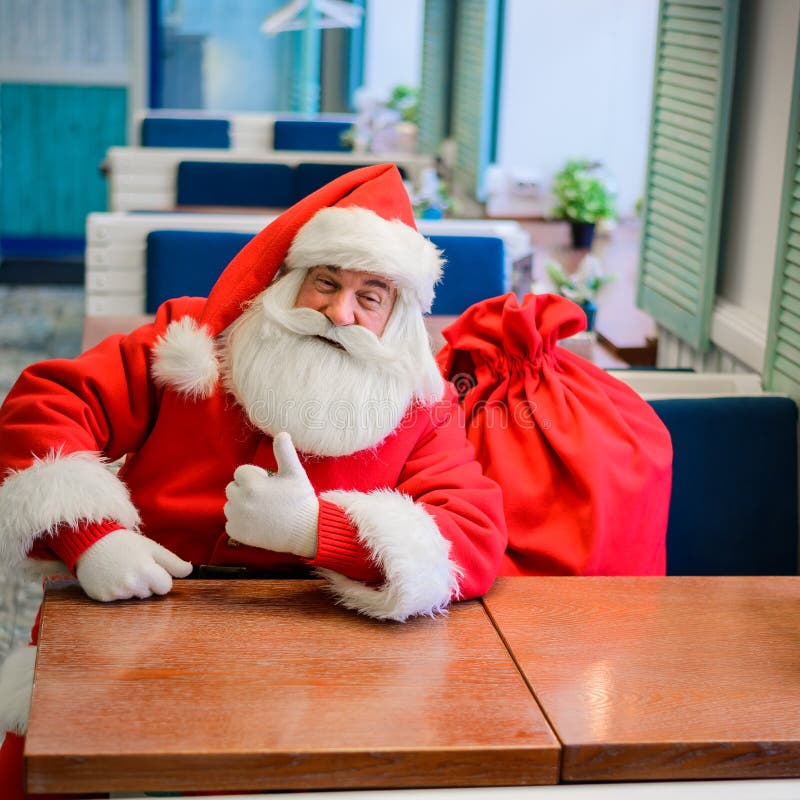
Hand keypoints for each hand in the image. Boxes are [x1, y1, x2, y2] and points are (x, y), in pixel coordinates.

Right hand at [75, 529, 192, 601]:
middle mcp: (131, 584)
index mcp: (147, 571)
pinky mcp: (101, 598)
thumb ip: (173, 562)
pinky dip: (115, 590)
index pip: (166, 587)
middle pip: (149, 594)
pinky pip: (116, 600)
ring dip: (130, 587)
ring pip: (133, 597)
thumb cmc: (125, 544)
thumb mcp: (152, 548)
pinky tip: (109, 576)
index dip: (161, 577)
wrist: (91, 542)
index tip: (151, 567)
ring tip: (120, 570)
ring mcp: (115, 593)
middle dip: (145, 583)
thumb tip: (190, 571)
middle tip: (133, 566)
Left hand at [224, 432, 318, 557]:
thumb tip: (282, 433)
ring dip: (241, 505)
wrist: (306, 531)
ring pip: (230, 506)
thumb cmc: (301, 500)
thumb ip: (284, 452)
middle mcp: (240, 501)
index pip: (240, 472)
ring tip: (262, 510)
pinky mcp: (237, 534)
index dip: (255, 476)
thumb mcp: (295, 473)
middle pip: (232, 488)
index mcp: (252, 484)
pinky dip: (240, 523)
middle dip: (245, 489)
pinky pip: (230, 523)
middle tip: (266, 497)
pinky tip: (257, 523)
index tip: (269, 483)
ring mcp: (238, 519)